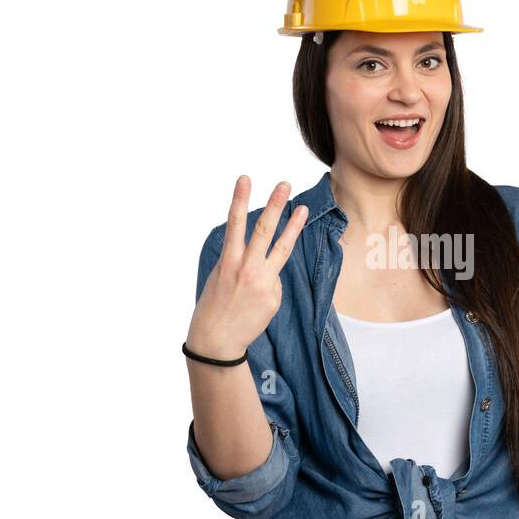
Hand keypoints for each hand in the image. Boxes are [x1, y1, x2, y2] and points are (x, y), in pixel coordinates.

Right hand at [187, 176, 307, 358]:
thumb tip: (266, 257)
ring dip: (293, 227)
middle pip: (265, 230)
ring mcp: (263, 283)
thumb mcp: (220, 276)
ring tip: (303, 208)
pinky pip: (274, 283)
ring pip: (282, 249)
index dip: (240, 199)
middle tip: (284, 184)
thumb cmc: (215, 305)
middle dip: (275, 204)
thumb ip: (240, 260)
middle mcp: (247, 269)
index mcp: (228, 261)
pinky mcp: (274, 297)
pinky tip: (255, 300)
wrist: (217, 340)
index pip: (235, 223)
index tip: (246, 178)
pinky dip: (267, 285)